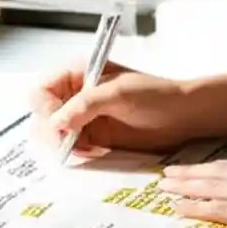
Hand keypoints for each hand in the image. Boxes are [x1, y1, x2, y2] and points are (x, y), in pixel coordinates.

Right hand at [29, 60, 199, 154]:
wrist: (183, 116)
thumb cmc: (155, 95)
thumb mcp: (118, 94)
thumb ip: (84, 106)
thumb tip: (55, 123)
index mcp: (78, 75)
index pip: (42, 91)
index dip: (46, 108)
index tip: (60, 123)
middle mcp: (76, 95)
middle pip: (43, 114)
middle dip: (52, 130)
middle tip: (69, 142)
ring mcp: (84, 118)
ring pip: (55, 134)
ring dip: (64, 144)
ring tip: (87, 147)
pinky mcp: (94, 137)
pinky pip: (72, 147)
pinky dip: (77, 152)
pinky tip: (95, 151)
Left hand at [158, 159, 226, 227]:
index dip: (223, 170)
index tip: (206, 169)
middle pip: (222, 174)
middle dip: (195, 173)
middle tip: (171, 172)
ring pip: (212, 187)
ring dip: (186, 186)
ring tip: (164, 185)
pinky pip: (216, 209)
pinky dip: (194, 207)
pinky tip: (177, 206)